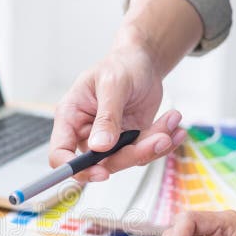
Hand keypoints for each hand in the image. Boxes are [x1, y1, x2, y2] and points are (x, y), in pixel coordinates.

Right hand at [50, 47, 186, 181]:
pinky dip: (163, 142)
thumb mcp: (113, 84)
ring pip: (128, 160)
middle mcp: (86, 134)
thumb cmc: (121, 66)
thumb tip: (99, 147)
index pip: (60, 153)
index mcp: (70, 117)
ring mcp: (108, 141)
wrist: (142, 63)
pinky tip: (175, 127)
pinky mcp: (129, 142)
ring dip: (154, 145)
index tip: (101, 172)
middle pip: (101, 163)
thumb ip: (107, 116)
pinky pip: (144, 153)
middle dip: (134, 153)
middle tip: (161, 137)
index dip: (76, 168)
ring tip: (172, 120)